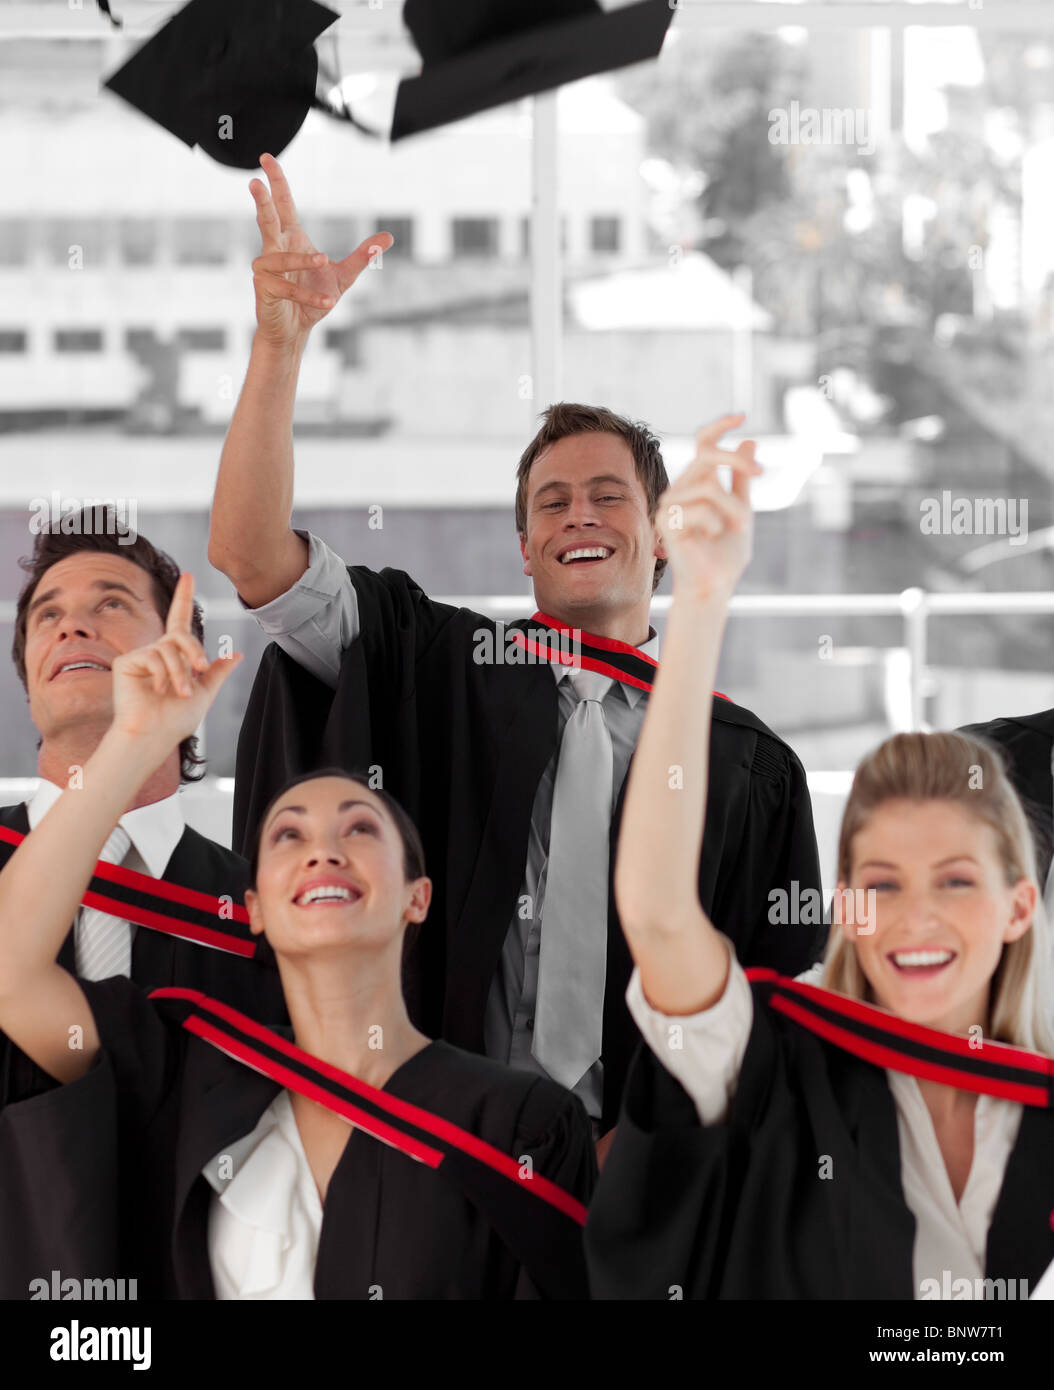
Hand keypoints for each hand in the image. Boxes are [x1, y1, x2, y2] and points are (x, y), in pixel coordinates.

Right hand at [110, 574, 242, 751]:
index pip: (180, 621)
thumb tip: (236, 654)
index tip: (189, 575)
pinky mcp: (127, 662)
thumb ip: (217, 672)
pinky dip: (163, 675)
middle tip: (200, 669)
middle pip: (181, 634)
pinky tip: (158, 691)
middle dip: (194, 650)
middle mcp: (158, 652)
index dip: (184, 598)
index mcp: (176, 657)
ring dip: (181, 672)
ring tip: (181, 693)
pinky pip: (154, 657)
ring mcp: (142, 656)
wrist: (153, 735)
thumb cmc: (176, 720)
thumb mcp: (205, 693)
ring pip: (170, 649)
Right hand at [249, 153, 393, 347]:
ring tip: (325, 260)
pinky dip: (311, 296)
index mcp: (291, 238)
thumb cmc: (313, 298)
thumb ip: (363, 256)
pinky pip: (289, 290)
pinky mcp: (265, 290)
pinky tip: (329, 301)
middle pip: (266, 219)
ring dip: (303, 260)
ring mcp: (266, 269)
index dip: (276, 181)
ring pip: (281, 258)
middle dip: (261, 201)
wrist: (296, 331)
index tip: (266, 158)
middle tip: (254, 182)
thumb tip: (388, 237)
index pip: (283, 204)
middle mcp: (274, 249)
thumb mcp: (344, 276)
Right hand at [656, 413, 761, 602]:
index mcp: (697, 483)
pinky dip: (716, 523)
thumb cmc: (726, 553)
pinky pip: (702, 508)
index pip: (703, 445)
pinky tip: (709, 538)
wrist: (714, 585)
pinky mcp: (666, 521)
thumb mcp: (742, 508)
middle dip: (736, 462)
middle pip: (708, 456)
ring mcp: (669, 504)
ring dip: (733, 510)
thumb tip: (749, 441)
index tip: (742, 416)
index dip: (720, 427)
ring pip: (710, 487)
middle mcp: (680, 489)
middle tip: (759, 473)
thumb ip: (742, 478)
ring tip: (736, 529)